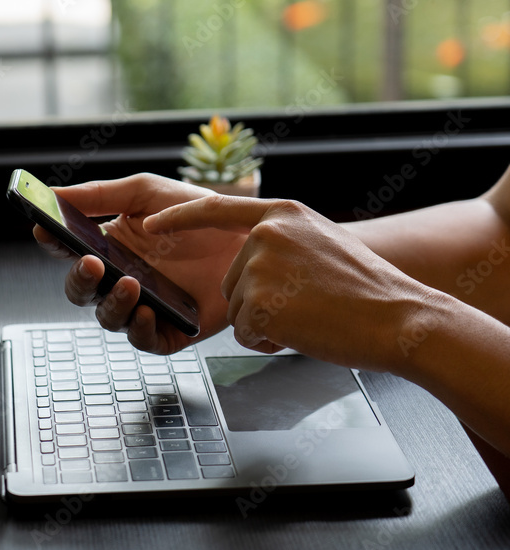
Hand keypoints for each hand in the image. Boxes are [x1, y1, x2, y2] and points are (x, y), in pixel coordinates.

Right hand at [32, 173, 248, 353]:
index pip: (68, 250)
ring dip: (112, 304)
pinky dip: (142, 329)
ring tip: (129, 284)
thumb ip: (99, 194)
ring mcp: (143, 307)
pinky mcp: (171, 331)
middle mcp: (120, 280)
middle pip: (81, 292)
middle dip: (79, 280)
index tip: (43, 230)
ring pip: (109, 318)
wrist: (249, 238)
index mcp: (108, 248)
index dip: (52, 242)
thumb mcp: (146, 193)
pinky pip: (145, 340)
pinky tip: (148, 311)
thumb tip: (52, 191)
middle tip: (90, 264)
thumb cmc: (197, 216)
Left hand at [144, 195, 439, 370]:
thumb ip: (281, 241)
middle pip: (230, 280)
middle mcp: (266, 235)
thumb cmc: (365, 291)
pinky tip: (302, 331)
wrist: (401, 317)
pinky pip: (243, 333)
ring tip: (308, 315)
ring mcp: (260, 268)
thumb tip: (248, 255)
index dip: (178, 217)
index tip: (149, 223)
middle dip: (257, 301)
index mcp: (281, 214)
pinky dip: (267, 341)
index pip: (214, 208)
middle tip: (305, 303)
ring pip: (236, 309)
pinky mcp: (259, 304)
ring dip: (264, 323)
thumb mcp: (321, 243)